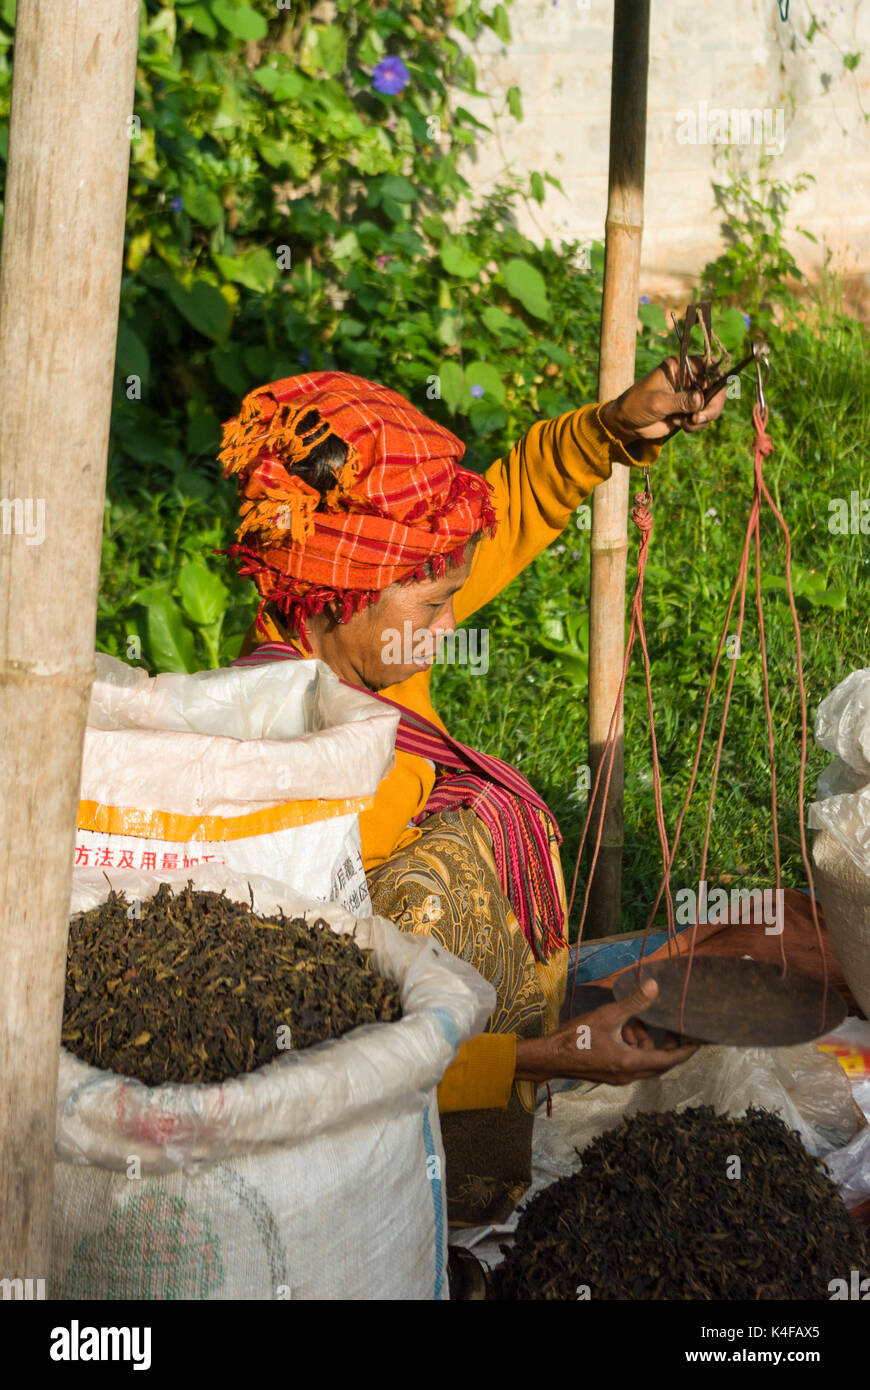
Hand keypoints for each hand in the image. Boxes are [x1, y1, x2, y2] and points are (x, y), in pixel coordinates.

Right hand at [514, 978, 698, 1084]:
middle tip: (673, 1025)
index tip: (701, 1039)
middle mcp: (630, 1075)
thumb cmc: (578, 1037)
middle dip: (669, 1044)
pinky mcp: (611, 1073)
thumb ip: (633, 1003)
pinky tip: (622, 1028)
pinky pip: (632, 1060)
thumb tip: (655, 986)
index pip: (670, 1060)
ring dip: (645, 1041)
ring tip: (635, 1020)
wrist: (550, 1057)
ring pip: (645, 1060)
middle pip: (660, 1062)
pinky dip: (633, 1045)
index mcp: (632, 1063)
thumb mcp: (607, 1016)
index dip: (687, 1049)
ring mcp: (619, 1076)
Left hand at [599, 355, 728, 444]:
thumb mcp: (657, 402)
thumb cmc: (636, 406)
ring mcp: (689, 395)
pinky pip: (703, 417)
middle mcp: (687, 379)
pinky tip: (680, 425)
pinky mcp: (688, 411)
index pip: (707, 365)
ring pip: (711, 405)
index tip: (711, 392)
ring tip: (684, 423)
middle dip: (712, 405)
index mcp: (679, 367)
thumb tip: (701, 399)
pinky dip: (696, 425)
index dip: (716, 377)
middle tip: (699, 418)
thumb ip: (680, 401)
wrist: (626, 424)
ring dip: (702, 418)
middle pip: (715, 387)